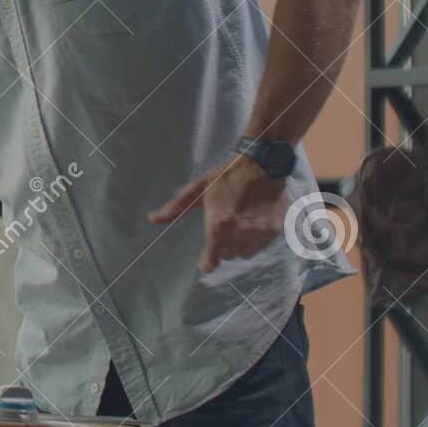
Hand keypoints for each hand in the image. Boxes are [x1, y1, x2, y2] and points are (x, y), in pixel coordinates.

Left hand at [149, 155, 289, 272]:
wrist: (262, 164)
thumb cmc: (226, 176)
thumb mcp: (197, 189)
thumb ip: (175, 208)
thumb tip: (152, 218)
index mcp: (218, 225)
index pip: (211, 261)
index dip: (207, 262)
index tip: (205, 261)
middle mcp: (239, 232)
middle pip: (229, 256)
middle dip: (224, 247)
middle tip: (225, 228)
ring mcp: (260, 232)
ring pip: (246, 253)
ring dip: (241, 244)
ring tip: (240, 225)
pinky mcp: (275, 229)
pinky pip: (263, 245)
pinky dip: (257, 239)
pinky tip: (255, 222)